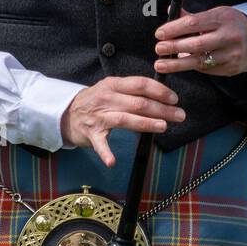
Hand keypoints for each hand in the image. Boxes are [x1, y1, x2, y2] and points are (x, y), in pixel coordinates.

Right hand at [60, 76, 185, 167]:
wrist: (67, 113)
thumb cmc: (96, 100)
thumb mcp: (111, 87)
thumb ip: (132, 90)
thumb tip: (160, 95)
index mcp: (114, 84)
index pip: (141, 84)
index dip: (160, 91)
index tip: (174, 99)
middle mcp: (107, 98)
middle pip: (138, 103)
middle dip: (162, 109)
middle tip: (179, 115)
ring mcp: (99, 116)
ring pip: (126, 119)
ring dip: (146, 123)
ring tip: (163, 126)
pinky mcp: (92, 134)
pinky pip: (100, 145)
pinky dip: (106, 153)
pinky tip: (113, 161)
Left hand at [154, 5, 246, 76]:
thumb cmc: (232, 23)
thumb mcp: (216, 14)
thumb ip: (193, 16)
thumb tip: (170, 12)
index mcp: (222, 18)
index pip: (194, 23)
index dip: (174, 29)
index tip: (160, 33)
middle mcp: (228, 36)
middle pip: (196, 44)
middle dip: (174, 47)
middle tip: (158, 49)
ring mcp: (231, 54)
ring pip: (200, 61)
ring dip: (178, 63)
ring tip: (161, 64)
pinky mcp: (231, 68)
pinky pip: (207, 69)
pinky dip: (193, 67)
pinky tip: (181, 65)